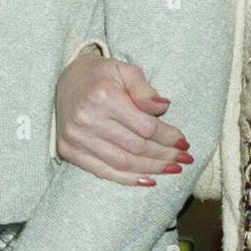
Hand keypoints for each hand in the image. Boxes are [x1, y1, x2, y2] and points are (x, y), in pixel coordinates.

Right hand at [55, 52, 191, 185]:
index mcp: (104, 97)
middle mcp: (88, 119)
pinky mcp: (68, 150)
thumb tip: (164, 108)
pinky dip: (127, 179)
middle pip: (136, 147)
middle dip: (164, 155)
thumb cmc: (101, 75)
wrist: (65, 80)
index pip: (145, 127)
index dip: (168, 137)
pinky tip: (147, 179)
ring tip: (172, 169)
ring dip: (151, 169)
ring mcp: (76, 137)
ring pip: (122, 162)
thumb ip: (144, 90)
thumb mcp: (125, 70)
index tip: (184, 142)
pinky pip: (103, 171)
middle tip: (184, 159)